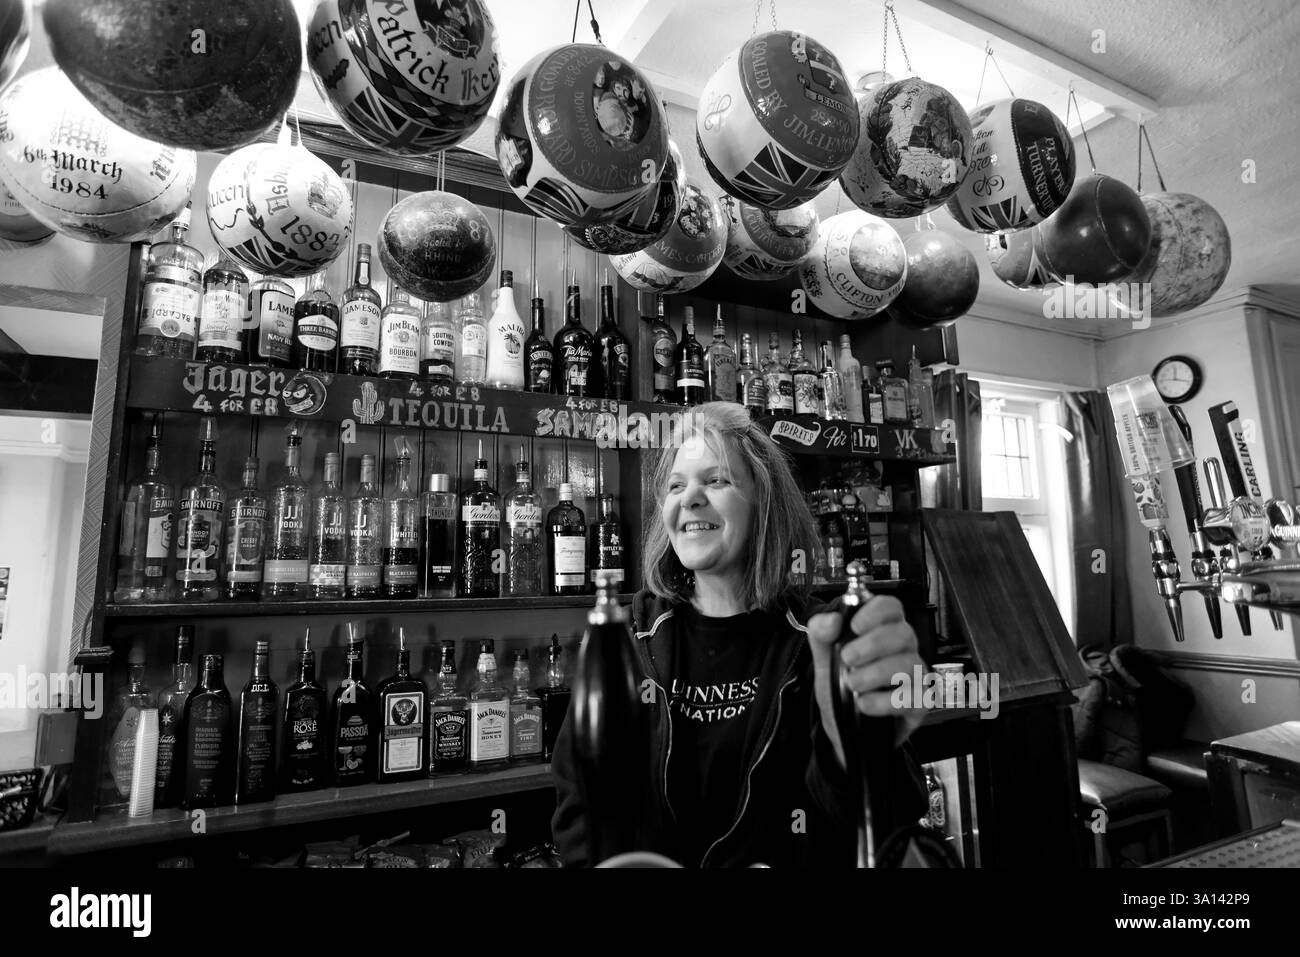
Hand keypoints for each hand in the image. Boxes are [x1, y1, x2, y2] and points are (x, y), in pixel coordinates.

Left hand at [806, 596, 926, 769]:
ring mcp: (914, 676)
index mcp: (882, 631)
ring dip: (875, 673)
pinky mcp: (919, 704)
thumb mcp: (822, 661)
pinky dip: (884, 701)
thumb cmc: (839, 690)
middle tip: (847, 658)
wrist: (840, 730)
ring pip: (909, 663)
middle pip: (903, 633)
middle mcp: (903, 650)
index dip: (875, 612)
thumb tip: (831, 621)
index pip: (891, 607)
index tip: (855, 626)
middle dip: (873, 644)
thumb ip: (821, 636)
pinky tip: (865, 704)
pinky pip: (913, 697)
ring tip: (852, 684)